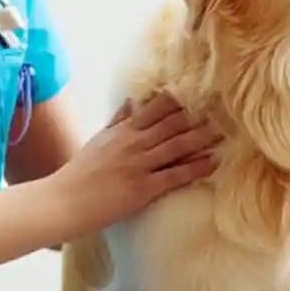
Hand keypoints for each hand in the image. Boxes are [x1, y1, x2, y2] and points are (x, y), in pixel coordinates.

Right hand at [48, 92, 220, 234]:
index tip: (201, 90)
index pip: (157, 107)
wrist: (64, 200)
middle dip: (199, 114)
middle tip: (223, 106)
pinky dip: (195, 167)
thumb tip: (130, 101)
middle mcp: (134, 142)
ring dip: (203, 137)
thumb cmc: (80, 172)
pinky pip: (174, 175)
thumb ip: (117, 120)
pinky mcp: (143, 188)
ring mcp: (139, 165)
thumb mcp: (98, 140)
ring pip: (177, 145)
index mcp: (123, 130)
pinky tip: (212, 162)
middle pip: (172, 123)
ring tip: (225, 130)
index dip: (181, 99)